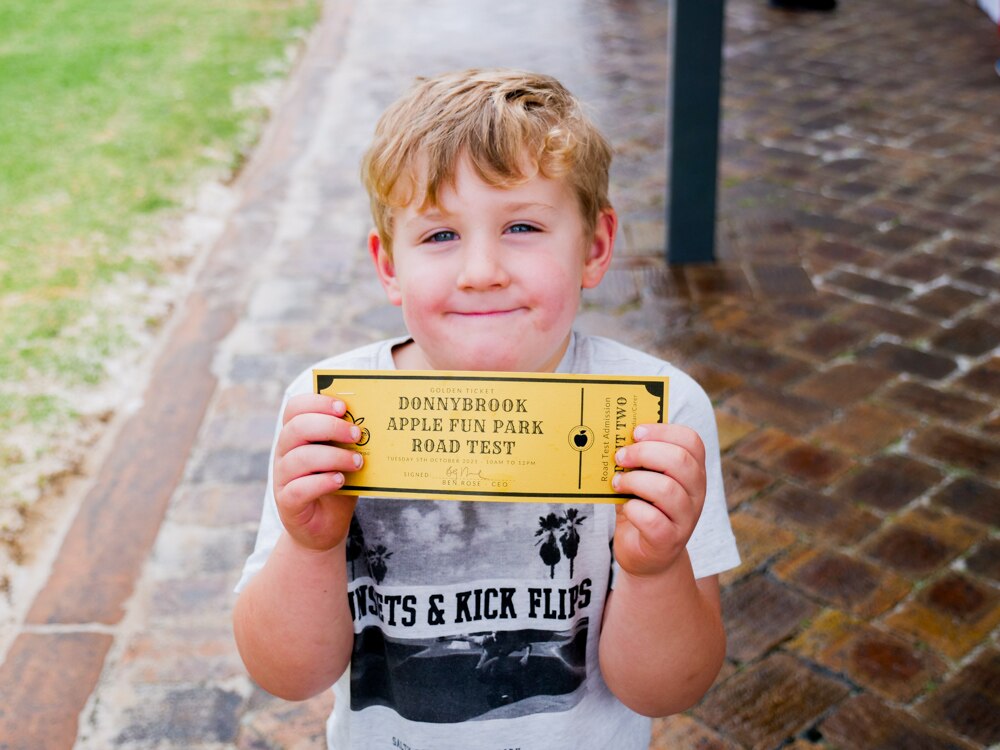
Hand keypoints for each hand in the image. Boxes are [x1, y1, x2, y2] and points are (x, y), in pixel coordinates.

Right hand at [272, 394, 362, 551]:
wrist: (325, 526)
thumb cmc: (337, 483)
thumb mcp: (344, 457)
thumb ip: (349, 439)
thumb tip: (376, 418)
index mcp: (296, 434)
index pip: (295, 408)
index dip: (317, 402)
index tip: (344, 407)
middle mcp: (284, 452)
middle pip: (297, 428)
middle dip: (330, 426)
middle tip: (357, 435)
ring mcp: (283, 477)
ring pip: (300, 458)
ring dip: (334, 457)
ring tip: (357, 462)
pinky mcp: (287, 502)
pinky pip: (299, 488)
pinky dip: (323, 482)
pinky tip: (340, 480)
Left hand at [611, 424, 706, 577]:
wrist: (646, 557)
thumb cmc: (642, 509)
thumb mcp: (641, 480)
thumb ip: (635, 461)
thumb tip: (612, 435)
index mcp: (692, 471)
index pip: (691, 441)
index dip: (663, 431)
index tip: (636, 432)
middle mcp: (696, 493)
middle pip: (680, 460)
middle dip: (644, 453)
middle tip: (620, 457)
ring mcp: (686, 518)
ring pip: (667, 489)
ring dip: (634, 481)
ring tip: (618, 483)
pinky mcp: (669, 540)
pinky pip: (652, 519)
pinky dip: (633, 508)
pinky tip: (624, 507)